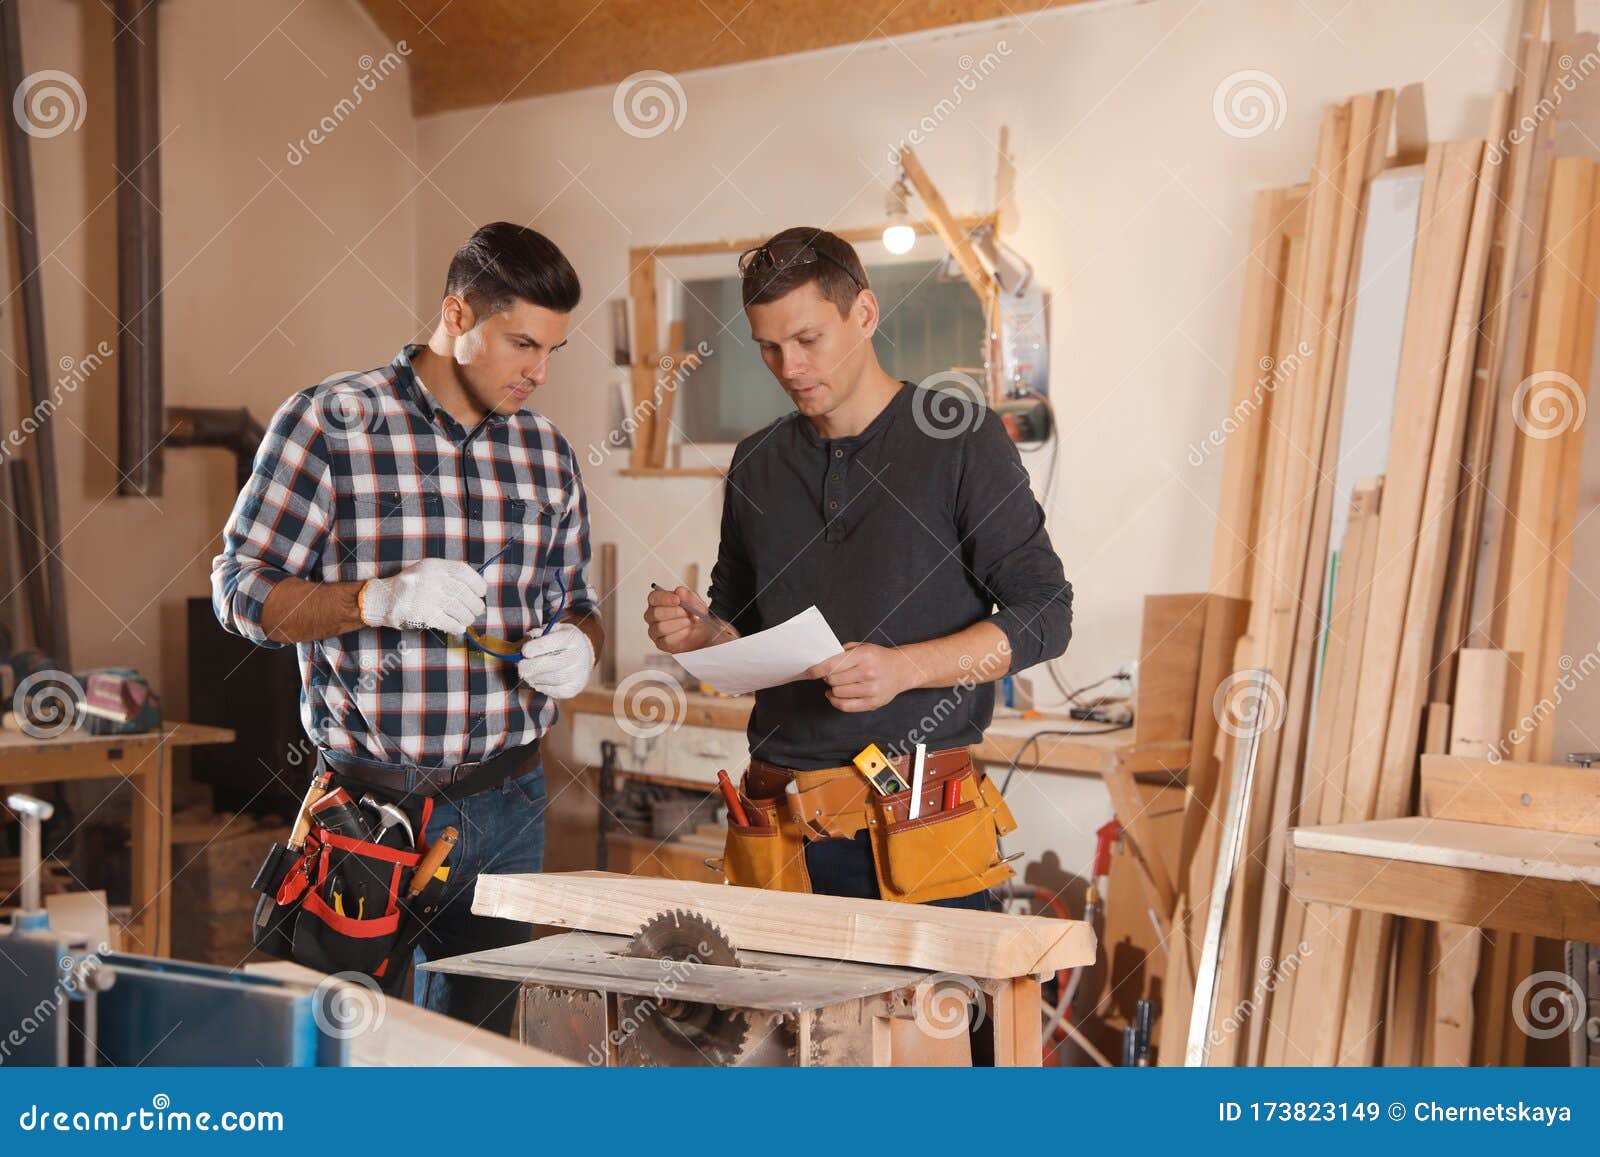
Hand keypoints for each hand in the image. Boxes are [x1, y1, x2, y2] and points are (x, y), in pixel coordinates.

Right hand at [359, 558, 486, 632]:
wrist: (383, 599)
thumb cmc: (411, 585)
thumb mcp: (427, 570)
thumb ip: (449, 574)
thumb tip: (477, 588)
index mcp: (435, 566)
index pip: (465, 573)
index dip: (478, 584)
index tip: (482, 592)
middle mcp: (432, 579)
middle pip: (466, 594)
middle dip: (476, 605)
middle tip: (477, 610)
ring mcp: (428, 597)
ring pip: (460, 610)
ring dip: (468, 618)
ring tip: (468, 619)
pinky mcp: (423, 614)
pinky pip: (449, 623)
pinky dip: (457, 627)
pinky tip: (458, 627)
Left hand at [518, 622, 594, 698]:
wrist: (584, 655)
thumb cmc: (563, 641)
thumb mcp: (554, 630)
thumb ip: (539, 633)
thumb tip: (526, 642)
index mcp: (572, 638)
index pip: (552, 644)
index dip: (535, 648)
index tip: (524, 651)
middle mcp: (579, 656)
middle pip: (552, 664)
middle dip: (532, 666)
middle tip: (520, 668)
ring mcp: (578, 673)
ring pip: (552, 679)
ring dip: (535, 678)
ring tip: (527, 674)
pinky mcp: (574, 688)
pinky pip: (554, 691)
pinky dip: (541, 687)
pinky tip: (537, 680)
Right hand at [644, 585, 735, 653]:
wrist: (703, 632)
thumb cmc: (694, 615)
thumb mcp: (696, 603)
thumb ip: (688, 596)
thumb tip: (680, 591)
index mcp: (658, 602)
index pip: (654, 598)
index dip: (664, 598)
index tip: (677, 600)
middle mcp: (653, 616)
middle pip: (655, 613)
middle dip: (674, 612)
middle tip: (688, 613)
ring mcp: (655, 630)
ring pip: (661, 627)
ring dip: (679, 624)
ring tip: (689, 622)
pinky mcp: (660, 643)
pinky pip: (666, 640)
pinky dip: (679, 635)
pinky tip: (686, 631)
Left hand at [806, 642, 916, 712]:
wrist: (902, 670)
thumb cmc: (878, 657)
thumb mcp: (862, 647)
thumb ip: (842, 653)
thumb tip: (820, 661)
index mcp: (864, 656)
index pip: (832, 665)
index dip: (816, 670)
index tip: (807, 672)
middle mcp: (868, 673)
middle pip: (833, 680)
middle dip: (827, 677)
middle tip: (829, 674)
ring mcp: (871, 689)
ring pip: (837, 693)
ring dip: (832, 689)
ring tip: (835, 684)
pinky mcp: (872, 703)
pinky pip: (845, 706)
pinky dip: (836, 701)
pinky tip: (835, 695)